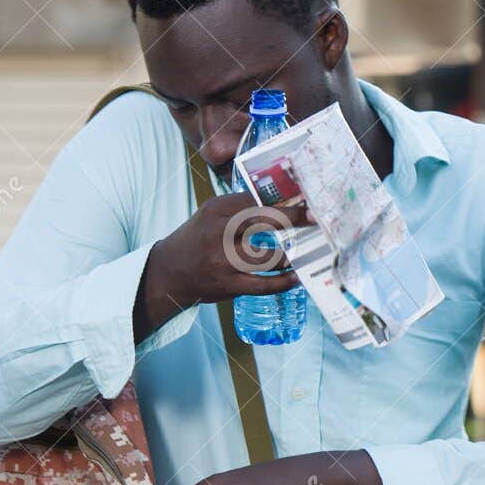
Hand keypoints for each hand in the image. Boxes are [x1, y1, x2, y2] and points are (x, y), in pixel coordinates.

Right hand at [137, 191, 307, 335]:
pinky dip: (283, 282)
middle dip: (292, 218)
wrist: (170, 272)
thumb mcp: (214, 215)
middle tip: (314, 218)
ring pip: (268, 257)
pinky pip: (264, 285)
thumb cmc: (200, 239)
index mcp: (216, 210)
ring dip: (290, 255)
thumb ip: (242, 209)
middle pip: (263, 221)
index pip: (255, 200)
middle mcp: (219, 232)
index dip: (283, 200)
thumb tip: (284, 203)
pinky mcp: (228, 284)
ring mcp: (223, 260)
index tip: (306, 200)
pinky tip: (296, 278)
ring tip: (307, 252)